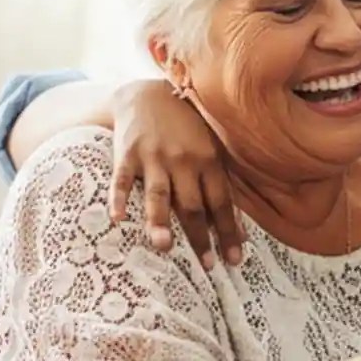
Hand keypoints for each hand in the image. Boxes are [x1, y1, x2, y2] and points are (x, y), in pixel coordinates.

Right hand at [107, 80, 243, 267]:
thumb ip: (221, 186)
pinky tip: (118, 218)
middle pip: (193, 205)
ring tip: (164, 247)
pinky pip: (121, 179)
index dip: (229, 232)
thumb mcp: (210, 150)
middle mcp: (183, 161)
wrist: (147, 94)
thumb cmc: (185, 129)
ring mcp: (153, 157)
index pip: (221, 203)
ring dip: (160, 222)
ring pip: (159, 194)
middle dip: (200, 237)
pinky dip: (118, 198)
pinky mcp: (126, 153)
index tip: (235, 260)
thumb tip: (242, 229)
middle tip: (207, 266)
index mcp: (208, 161)